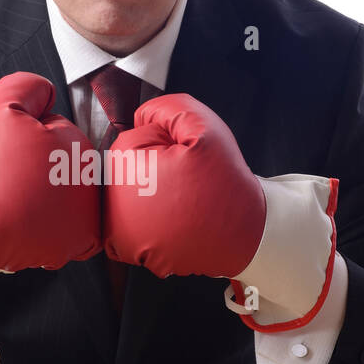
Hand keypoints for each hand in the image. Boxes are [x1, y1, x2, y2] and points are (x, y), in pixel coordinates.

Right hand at [0, 72, 99, 306]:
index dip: (29, 139)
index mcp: (81, 148)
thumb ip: (28, 87)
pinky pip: (66, 231)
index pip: (58, 134)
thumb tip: (45, 92)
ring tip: (17, 200)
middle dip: (41, 167)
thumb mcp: (0, 108)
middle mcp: (93, 185)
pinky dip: (50, 227)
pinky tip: (29, 222)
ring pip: (65, 197)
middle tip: (12, 177)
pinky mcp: (75, 247)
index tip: (11, 154)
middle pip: (65, 166)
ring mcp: (88, 218)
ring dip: (47, 197)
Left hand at [102, 93, 264, 278]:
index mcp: (130, 170)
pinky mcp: (129, 253)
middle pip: (123, 168)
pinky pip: (125, 224)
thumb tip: (140, 117)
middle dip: (150, 168)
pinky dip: (143, 219)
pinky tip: (169, 218)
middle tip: (184, 182)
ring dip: (145, 192)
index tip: (184, 160)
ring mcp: (120, 234)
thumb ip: (167, 109)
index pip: (131, 140)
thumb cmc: (226, 184)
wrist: (246, 234)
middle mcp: (117, 206)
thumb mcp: (206, 127)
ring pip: (123, 194)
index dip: (163, 144)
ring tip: (179, 201)